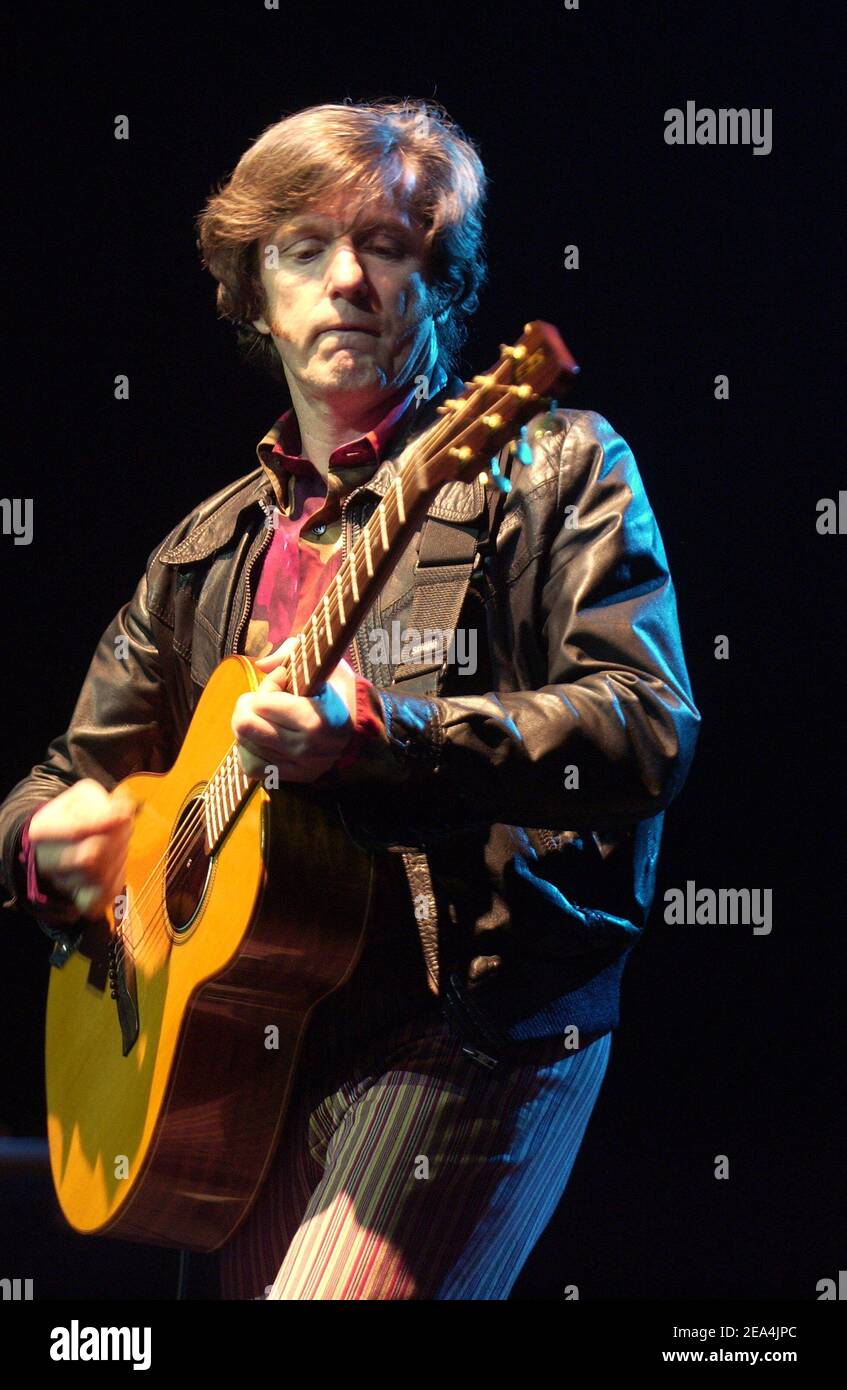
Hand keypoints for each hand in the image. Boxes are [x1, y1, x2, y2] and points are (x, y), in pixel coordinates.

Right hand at [27, 778, 136, 919]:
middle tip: (124, 826)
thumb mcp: (83, 797)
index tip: (125, 815)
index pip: (75, 831)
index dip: (105, 823)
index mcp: (41, 831)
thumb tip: (123, 811)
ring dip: (119, 855)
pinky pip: (107, 893)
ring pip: (101, 876)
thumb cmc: (75, 816)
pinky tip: (116, 860)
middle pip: (90, 857)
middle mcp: (46, 862)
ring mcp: (62, 884)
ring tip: (119, 841)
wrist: (60, 844)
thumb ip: (103, 802)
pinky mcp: (82, 900)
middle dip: (116, 840)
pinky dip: (119, 874)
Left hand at [232, 637, 357, 783]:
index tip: (284, 680)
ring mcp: (298, 765)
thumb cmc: (342, 693)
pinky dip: (249, 749)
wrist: (363, 731)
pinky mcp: (293, 776)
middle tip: (263, 699)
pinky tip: (260, 736)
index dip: (269, 684)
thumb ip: (293, 653)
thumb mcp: (327, 665)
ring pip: (245, 744)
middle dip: (248, 706)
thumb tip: (261, 664)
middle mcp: (305, 747)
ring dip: (249, 725)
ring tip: (264, 715)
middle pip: (245, 725)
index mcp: (316, 719)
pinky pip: (251, 767)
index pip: (262, 702)